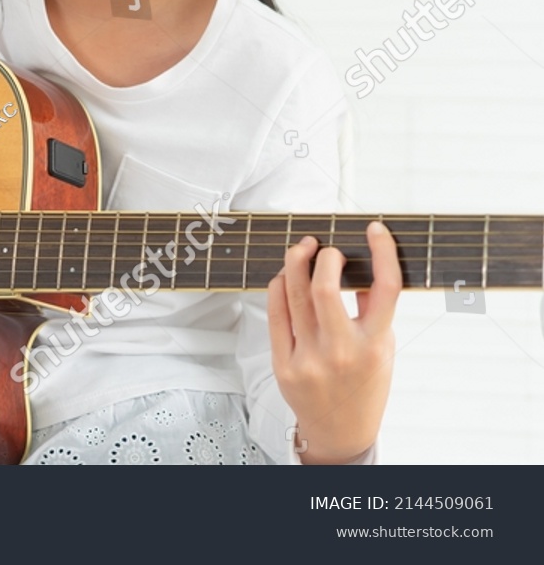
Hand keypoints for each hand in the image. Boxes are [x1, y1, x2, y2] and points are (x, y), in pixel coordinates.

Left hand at [267, 220, 400, 463]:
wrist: (341, 432)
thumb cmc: (365, 386)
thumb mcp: (384, 350)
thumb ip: (373, 311)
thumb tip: (360, 266)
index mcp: (376, 345)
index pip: (385, 288)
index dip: (382, 252)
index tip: (374, 229)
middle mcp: (342, 351)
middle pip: (324, 288)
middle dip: (323, 256)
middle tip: (325, 246)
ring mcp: (309, 358)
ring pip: (294, 295)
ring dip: (296, 262)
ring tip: (301, 248)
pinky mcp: (283, 364)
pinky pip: (276, 314)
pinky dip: (279, 287)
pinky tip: (284, 276)